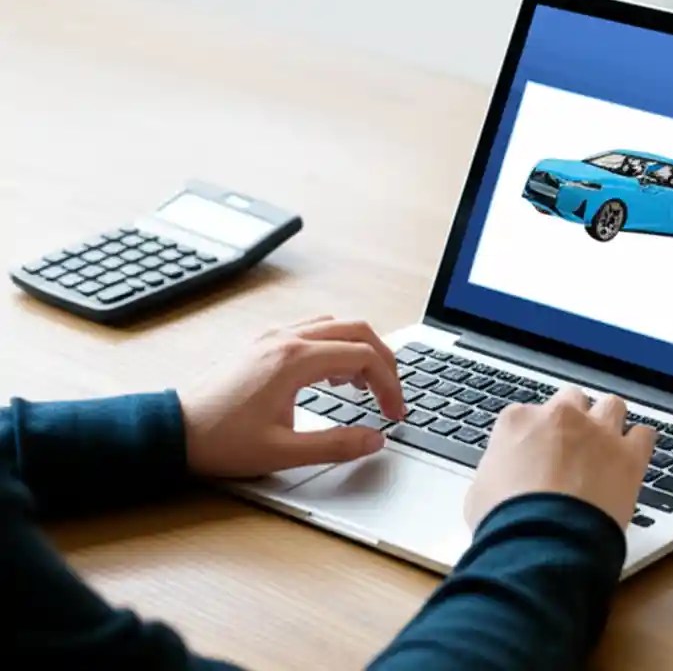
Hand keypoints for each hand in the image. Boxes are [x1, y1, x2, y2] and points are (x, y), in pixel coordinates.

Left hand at [179, 316, 406, 477]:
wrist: (171, 430)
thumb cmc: (219, 440)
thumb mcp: (283, 452)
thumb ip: (337, 445)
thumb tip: (374, 440)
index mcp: (294, 360)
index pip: (364, 357)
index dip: (390, 385)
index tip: (394, 412)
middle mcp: (285, 339)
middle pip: (356, 330)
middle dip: (383, 361)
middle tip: (392, 393)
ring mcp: (272, 338)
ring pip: (334, 326)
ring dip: (358, 350)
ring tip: (364, 388)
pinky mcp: (261, 344)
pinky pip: (311, 331)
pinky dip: (334, 347)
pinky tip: (331, 377)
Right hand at [465, 387, 655, 529]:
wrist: (543, 540)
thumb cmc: (507, 521)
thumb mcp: (480, 492)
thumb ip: (497, 471)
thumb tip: (502, 479)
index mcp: (518, 421)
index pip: (528, 414)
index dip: (535, 436)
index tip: (537, 454)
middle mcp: (560, 416)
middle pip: (572, 400)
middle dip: (573, 420)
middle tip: (571, 447)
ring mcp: (597, 432)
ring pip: (611, 406)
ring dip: (608, 423)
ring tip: (605, 448)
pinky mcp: (628, 454)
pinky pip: (644, 434)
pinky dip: (639, 444)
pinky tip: (632, 459)